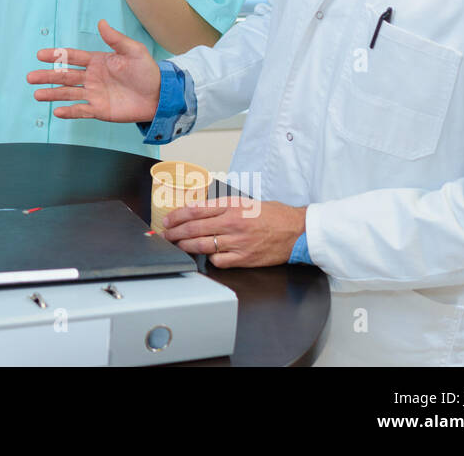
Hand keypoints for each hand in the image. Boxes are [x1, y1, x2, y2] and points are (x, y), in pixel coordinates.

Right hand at [27, 19, 159, 121]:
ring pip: (68, 93)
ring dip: (53, 94)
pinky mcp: (100, 110)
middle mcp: (92, 77)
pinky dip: (69, 111)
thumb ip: (116, 39)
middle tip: (31, 77)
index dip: (57, 56)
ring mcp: (94, 94)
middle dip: (48, 76)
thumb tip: (101, 23)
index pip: (72, 57)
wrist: (160, 95)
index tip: (40, 55)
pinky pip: (81, 110)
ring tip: (37, 94)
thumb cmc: (147, 72)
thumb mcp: (134, 51)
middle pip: (65, 76)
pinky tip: (57, 111)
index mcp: (98, 61)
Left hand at [162, 198, 306, 267]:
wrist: (298, 230)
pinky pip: (219, 261)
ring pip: (202, 245)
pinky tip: (207, 256)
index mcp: (232, 206)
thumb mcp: (247, 203)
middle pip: (194, 228)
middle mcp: (232, 223)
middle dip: (175, 232)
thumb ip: (224, 207)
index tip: (168, 220)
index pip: (196, 210)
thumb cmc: (275, 216)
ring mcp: (238, 242)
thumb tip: (200, 211)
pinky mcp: (245, 258)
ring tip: (176, 245)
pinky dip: (210, 258)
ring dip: (185, 246)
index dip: (177, 215)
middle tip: (165, 235)